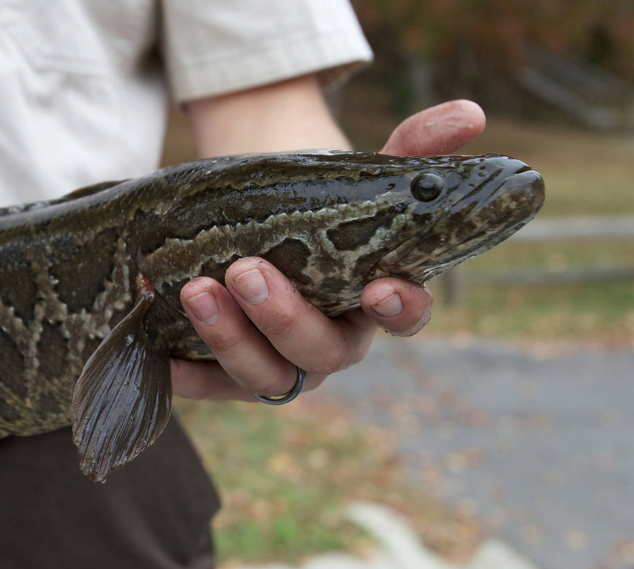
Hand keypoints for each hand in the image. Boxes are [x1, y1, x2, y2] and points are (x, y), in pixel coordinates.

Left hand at [172, 100, 485, 400]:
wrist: (257, 228)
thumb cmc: (318, 210)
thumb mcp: (360, 175)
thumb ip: (411, 147)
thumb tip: (469, 114)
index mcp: (374, 300)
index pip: (403, 317)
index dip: (399, 310)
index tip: (381, 289)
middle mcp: (332, 342)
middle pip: (322, 353)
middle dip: (283, 318)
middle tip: (245, 271)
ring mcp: (282, 364)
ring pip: (266, 376)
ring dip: (231, 339)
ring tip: (195, 290)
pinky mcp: (231, 376)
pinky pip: (214, 389)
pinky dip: (191, 376)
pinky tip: (165, 354)